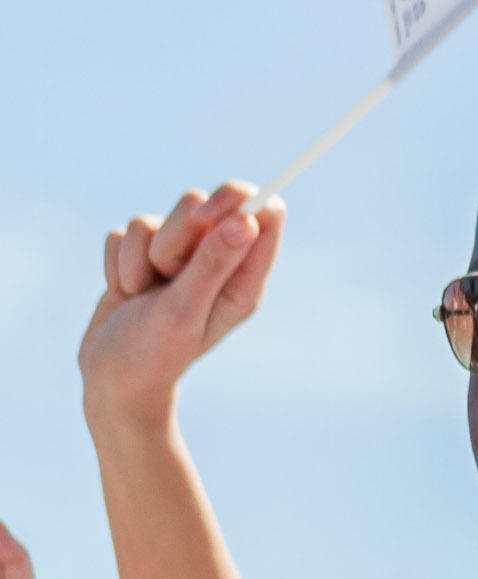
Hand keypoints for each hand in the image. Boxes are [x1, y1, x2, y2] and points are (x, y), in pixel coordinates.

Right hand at [79, 183, 282, 439]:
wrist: (112, 377)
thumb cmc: (155, 353)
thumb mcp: (185, 311)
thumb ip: (213, 264)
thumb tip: (248, 220)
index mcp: (244, 277)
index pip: (265, 212)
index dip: (237, 200)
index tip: (205, 217)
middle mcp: (217, 261)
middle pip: (201, 204)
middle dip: (173, 237)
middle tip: (167, 275)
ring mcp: (178, 257)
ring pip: (153, 220)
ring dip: (139, 259)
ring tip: (144, 294)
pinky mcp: (142, 255)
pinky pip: (123, 233)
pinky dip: (117, 263)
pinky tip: (126, 293)